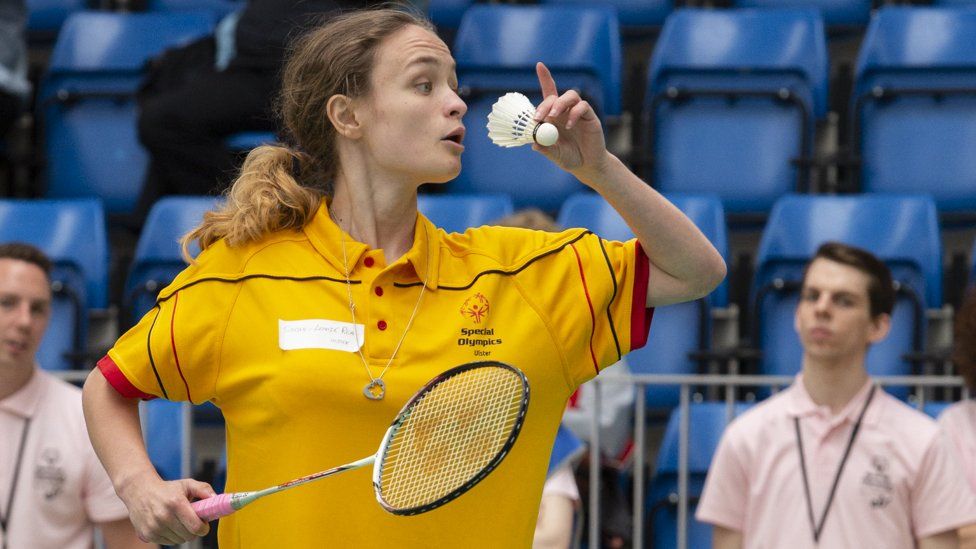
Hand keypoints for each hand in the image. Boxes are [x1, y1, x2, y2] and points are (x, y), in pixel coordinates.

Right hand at [118, 470, 214, 544]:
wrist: (139, 491)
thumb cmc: (167, 489)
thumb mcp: (187, 484)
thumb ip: (204, 490)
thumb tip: (216, 499)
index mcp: (176, 503)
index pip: (196, 527)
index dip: (203, 528)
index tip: (204, 524)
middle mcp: (164, 516)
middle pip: (189, 536)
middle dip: (194, 530)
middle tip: (192, 521)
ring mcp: (154, 527)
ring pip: (179, 541)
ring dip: (182, 533)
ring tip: (179, 521)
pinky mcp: (147, 534)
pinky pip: (168, 542)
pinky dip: (172, 536)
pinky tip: (168, 524)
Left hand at [531, 62, 609, 184]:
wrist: (588, 165)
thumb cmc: (569, 158)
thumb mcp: (554, 154)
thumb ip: (545, 148)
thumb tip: (534, 143)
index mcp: (553, 117)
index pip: (549, 93)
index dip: (545, 78)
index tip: (539, 65)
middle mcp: (565, 111)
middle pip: (556, 96)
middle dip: (545, 104)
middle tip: (539, 117)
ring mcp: (578, 113)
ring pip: (571, 96)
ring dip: (560, 104)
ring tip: (553, 117)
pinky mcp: (590, 117)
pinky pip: (583, 107)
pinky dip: (574, 114)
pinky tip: (569, 126)